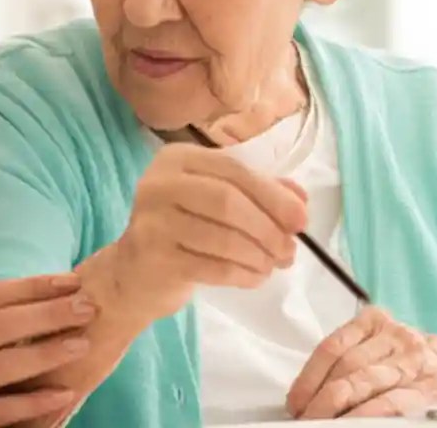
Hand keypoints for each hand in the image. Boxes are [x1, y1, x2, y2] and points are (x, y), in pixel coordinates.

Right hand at [106, 143, 307, 326]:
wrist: (134, 273)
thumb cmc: (183, 230)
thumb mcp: (218, 202)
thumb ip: (258, 193)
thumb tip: (300, 201)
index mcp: (177, 159)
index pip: (234, 170)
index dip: (273, 195)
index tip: (302, 221)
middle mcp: (159, 183)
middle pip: (228, 201)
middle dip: (268, 228)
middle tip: (289, 250)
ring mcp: (152, 221)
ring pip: (223, 237)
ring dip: (259, 255)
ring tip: (273, 265)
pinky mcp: (154, 258)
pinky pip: (213, 267)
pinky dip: (243, 274)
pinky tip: (254, 277)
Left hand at [287, 307, 436, 419]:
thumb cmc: (422, 362)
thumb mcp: (388, 348)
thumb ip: (355, 361)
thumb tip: (311, 393)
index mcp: (376, 321)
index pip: (332, 348)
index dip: (308, 379)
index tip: (295, 403)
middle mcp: (396, 336)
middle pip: (345, 368)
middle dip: (319, 399)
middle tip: (303, 421)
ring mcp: (417, 360)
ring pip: (365, 384)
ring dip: (337, 411)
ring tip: (321, 426)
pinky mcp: (434, 387)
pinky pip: (394, 402)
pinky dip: (369, 417)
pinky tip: (353, 425)